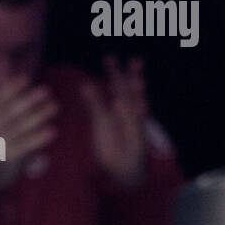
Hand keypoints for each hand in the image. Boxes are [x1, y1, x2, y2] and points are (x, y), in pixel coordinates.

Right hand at [0, 75, 58, 191]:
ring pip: (21, 127)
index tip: (26, 79)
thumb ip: (2, 88)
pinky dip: (39, 138)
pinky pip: (26, 146)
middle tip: (47, 91)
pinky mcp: (8, 157)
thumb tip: (3, 57)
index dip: (12, 88)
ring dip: (40, 116)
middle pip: (12, 111)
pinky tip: (53, 131)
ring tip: (55, 107)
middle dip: (29, 100)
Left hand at [80, 55, 148, 186]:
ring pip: (138, 104)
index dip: (114, 71)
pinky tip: (133, 107)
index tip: (109, 57)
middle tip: (135, 61)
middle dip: (133, 77)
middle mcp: (128, 110)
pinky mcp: (138, 134)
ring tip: (139, 81)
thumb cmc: (110, 143)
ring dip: (140, 94)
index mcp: (117, 104)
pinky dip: (136, 116)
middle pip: (131, 90)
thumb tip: (84, 85)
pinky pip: (137, 123)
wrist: (120, 167)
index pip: (116, 84)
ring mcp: (134, 122)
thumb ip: (94, 104)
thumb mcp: (100, 121)